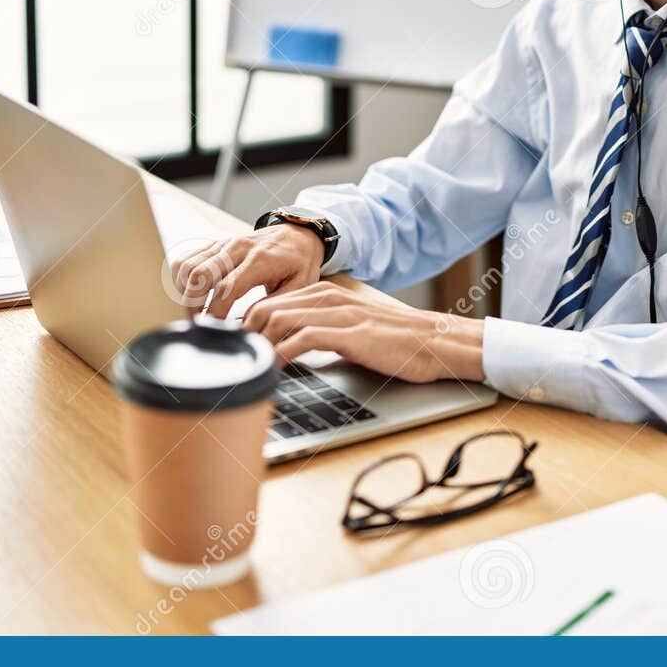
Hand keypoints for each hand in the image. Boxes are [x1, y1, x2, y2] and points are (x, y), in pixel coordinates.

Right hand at [169, 225, 324, 317]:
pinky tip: (191, 297)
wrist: (298, 234)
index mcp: (260, 259)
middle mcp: (237, 248)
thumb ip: (276, 305)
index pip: (227, 289)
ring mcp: (223, 244)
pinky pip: (186, 260)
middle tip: (199, 326)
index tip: (215, 331)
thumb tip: (251, 324)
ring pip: (188, 267)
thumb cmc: (300, 262)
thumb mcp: (301, 285)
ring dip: (184, 294)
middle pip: (200, 276)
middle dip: (193, 306)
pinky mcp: (214, 245)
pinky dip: (181, 281)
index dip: (216, 313)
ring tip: (193, 314)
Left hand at [243, 282, 484, 383]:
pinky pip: (300, 340)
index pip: (266, 303)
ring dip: (257, 347)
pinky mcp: (347, 332)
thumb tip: (282, 352)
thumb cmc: (394, 344)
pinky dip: (281, 356)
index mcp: (322, 294)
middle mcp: (325, 298)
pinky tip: (274, 372)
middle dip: (242, 337)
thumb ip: (316, 333)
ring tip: (247, 369)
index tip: (232, 350)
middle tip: (233, 362)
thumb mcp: (347, 331)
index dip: (244, 328)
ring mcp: (336, 313)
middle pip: (263, 310)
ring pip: (277, 321)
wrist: (434, 344)